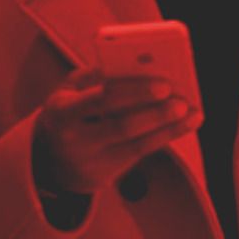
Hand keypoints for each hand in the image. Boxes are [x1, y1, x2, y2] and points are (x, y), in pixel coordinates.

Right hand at [32, 68, 201, 195]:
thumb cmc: (69, 109)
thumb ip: (100, 75)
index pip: (101, 98)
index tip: (163, 83)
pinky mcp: (105, 173)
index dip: (134, 91)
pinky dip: (166, 135)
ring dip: (167, 126)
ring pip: (135, 142)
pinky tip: (185, 123)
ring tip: (190, 110)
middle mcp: (74, 138)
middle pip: (121, 125)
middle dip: (154, 112)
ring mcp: (90, 159)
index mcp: (61, 109)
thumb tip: (143, 65)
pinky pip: (140, 153)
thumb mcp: (72, 89)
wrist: (48, 157)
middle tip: (180, 99)